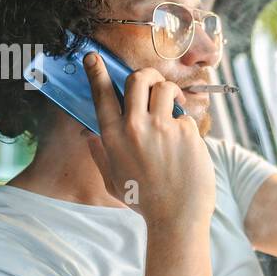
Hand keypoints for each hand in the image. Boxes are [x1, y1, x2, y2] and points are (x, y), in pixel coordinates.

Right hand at [83, 53, 215, 226]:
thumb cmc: (145, 201)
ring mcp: (161, 128)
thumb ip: (100, 155)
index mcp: (112, 138)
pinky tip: (187, 144)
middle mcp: (134, 128)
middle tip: (154, 83)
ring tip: (175, 106)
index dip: (97, 72)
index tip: (94, 57)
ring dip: (170, 93)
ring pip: (165, 88)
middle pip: (137, 79)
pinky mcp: (185, 132)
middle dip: (147, 75)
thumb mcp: (113, 180)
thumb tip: (89, 135)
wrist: (176, 218)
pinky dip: (186, 124)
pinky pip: (185, 115)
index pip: (101, 95)